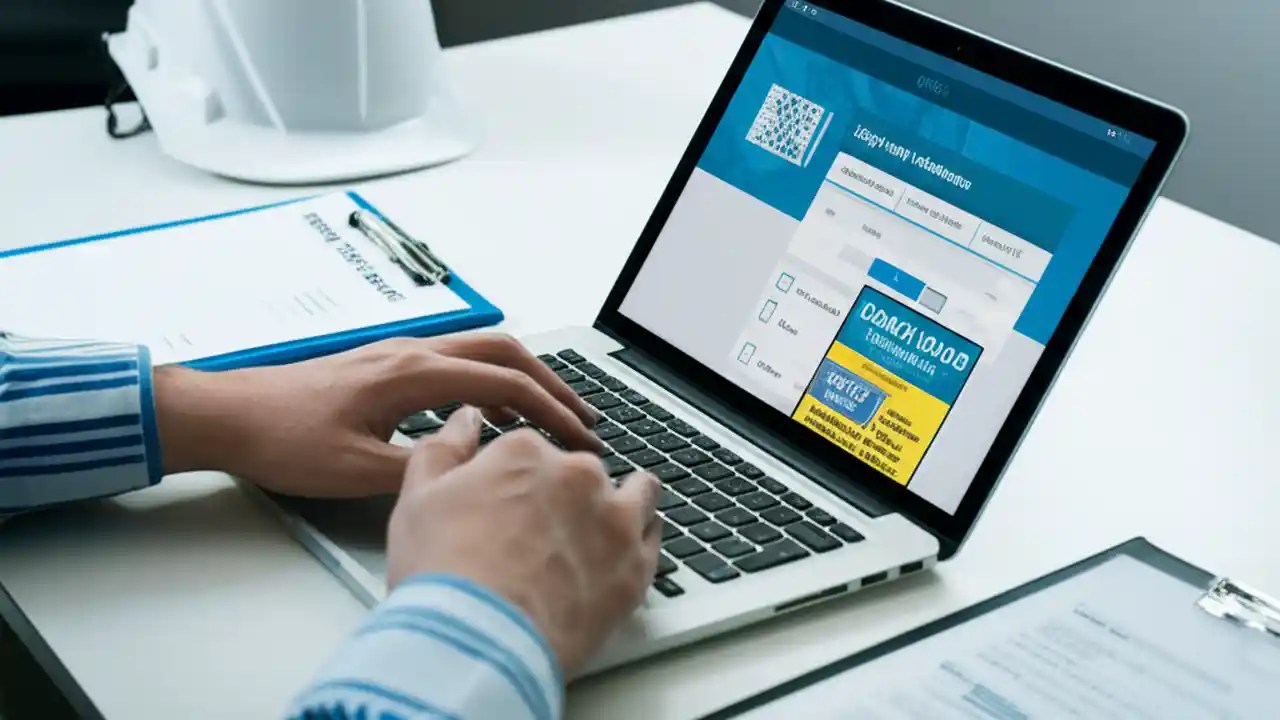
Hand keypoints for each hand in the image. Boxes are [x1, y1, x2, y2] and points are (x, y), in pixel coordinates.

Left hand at [154, 333, 601, 496]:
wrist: (231, 413)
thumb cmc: (285, 438)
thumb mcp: (357, 470)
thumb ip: (423, 468)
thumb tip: (472, 470)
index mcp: (412, 373)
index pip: (504, 382)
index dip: (550, 409)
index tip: (578, 436)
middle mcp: (412, 351)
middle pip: (503, 350)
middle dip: (549, 382)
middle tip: (580, 417)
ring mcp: (398, 352)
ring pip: (480, 351)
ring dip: (520, 378)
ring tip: (546, 415)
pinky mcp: (385, 363)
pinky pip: (454, 361)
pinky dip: (488, 381)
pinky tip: (488, 415)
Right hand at [387, 407, 660, 674]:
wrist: (480, 639)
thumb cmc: (442, 573)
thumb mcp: (416, 499)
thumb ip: (443, 448)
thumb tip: (466, 417)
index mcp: (525, 452)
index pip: (528, 451)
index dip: (516, 480)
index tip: (507, 505)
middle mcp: (577, 475)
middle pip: (580, 471)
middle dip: (566, 494)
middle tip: (542, 532)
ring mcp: (614, 519)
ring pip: (636, 493)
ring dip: (620, 504)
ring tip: (600, 530)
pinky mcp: (636, 566)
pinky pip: (653, 538)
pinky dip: (640, 540)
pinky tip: (623, 553)